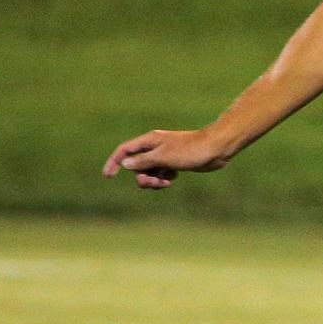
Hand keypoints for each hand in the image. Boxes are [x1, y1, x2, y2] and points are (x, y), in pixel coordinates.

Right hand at [102, 128, 231, 189]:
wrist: (215, 149)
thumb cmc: (190, 150)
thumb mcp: (163, 157)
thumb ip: (143, 161)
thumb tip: (125, 164)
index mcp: (149, 141)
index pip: (124, 150)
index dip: (114, 162)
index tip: (107, 176)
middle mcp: (154, 147)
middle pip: (136, 166)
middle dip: (143, 178)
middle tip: (156, 182)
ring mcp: (164, 155)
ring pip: (148, 172)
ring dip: (154, 181)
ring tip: (167, 182)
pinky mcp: (174, 163)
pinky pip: (160, 175)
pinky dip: (164, 179)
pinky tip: (174, 178)